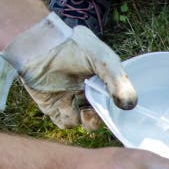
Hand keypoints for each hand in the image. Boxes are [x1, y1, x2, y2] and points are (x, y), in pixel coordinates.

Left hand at [5, 14, 135, 129]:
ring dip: (88, 120)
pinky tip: (66, 104)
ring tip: (85, 111)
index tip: (121, 110)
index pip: (120, 103)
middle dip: (105, 118)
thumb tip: (128, 105)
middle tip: (101, 112)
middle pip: (105, 117)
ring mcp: (73, 101)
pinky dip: (69, 119)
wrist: (39, 45)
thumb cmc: (73, 46)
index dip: (122, 109)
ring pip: (88, 123)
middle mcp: (91, 93)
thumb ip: (118, 81)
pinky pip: (68, 123)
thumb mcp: (103, 60)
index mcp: (105, 82)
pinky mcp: (56, 108)